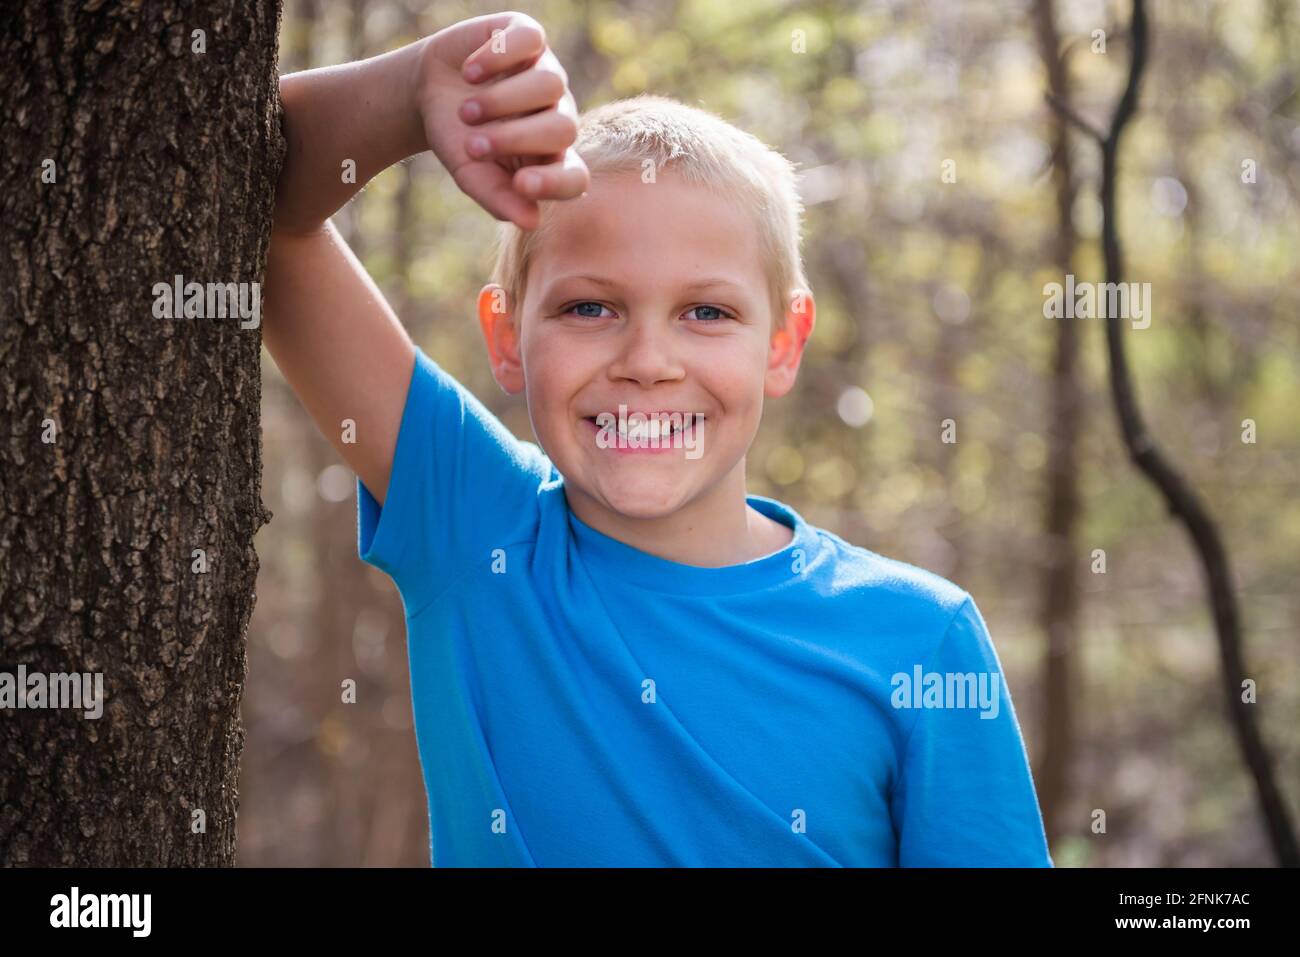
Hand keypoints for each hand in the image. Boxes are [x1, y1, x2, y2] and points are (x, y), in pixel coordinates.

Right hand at [417, 12, 589, 229]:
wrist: (427, 93)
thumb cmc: (456, 140)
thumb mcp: (470, 175)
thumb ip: (498, 199)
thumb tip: (531, 222)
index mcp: (549, 158)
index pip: (574, 177)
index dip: (556, 183)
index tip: (521, 184)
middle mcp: (556, 115)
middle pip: (563, 128)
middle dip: (516, 138)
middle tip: (474, 144)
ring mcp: (546, 72)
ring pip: (550, 84)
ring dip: (502, 101)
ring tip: (468, 112)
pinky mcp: (527, 36)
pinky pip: (530, 40)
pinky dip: (498, 57)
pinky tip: (469, 72)